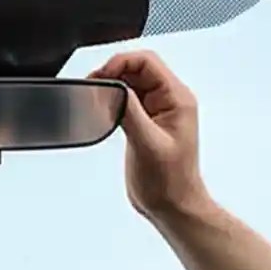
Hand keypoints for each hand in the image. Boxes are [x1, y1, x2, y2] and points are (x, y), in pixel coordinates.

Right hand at [89, 50, 209, 217]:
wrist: (173, 207)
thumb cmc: (170, 182)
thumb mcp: (148, 144)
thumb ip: (130, 111)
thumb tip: (114, 87)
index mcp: (177, 100)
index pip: (148, 62)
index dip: (121, 63)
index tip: (101, 76)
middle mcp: (169, 101)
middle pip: (137, 69)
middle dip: (113, 73)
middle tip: (92, 87)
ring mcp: (157, 112)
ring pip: (131, 84)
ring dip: (111, 86)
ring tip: (93, 98)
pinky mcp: (145, 124)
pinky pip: (127, 101)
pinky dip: (112, 101)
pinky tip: (101, 111)